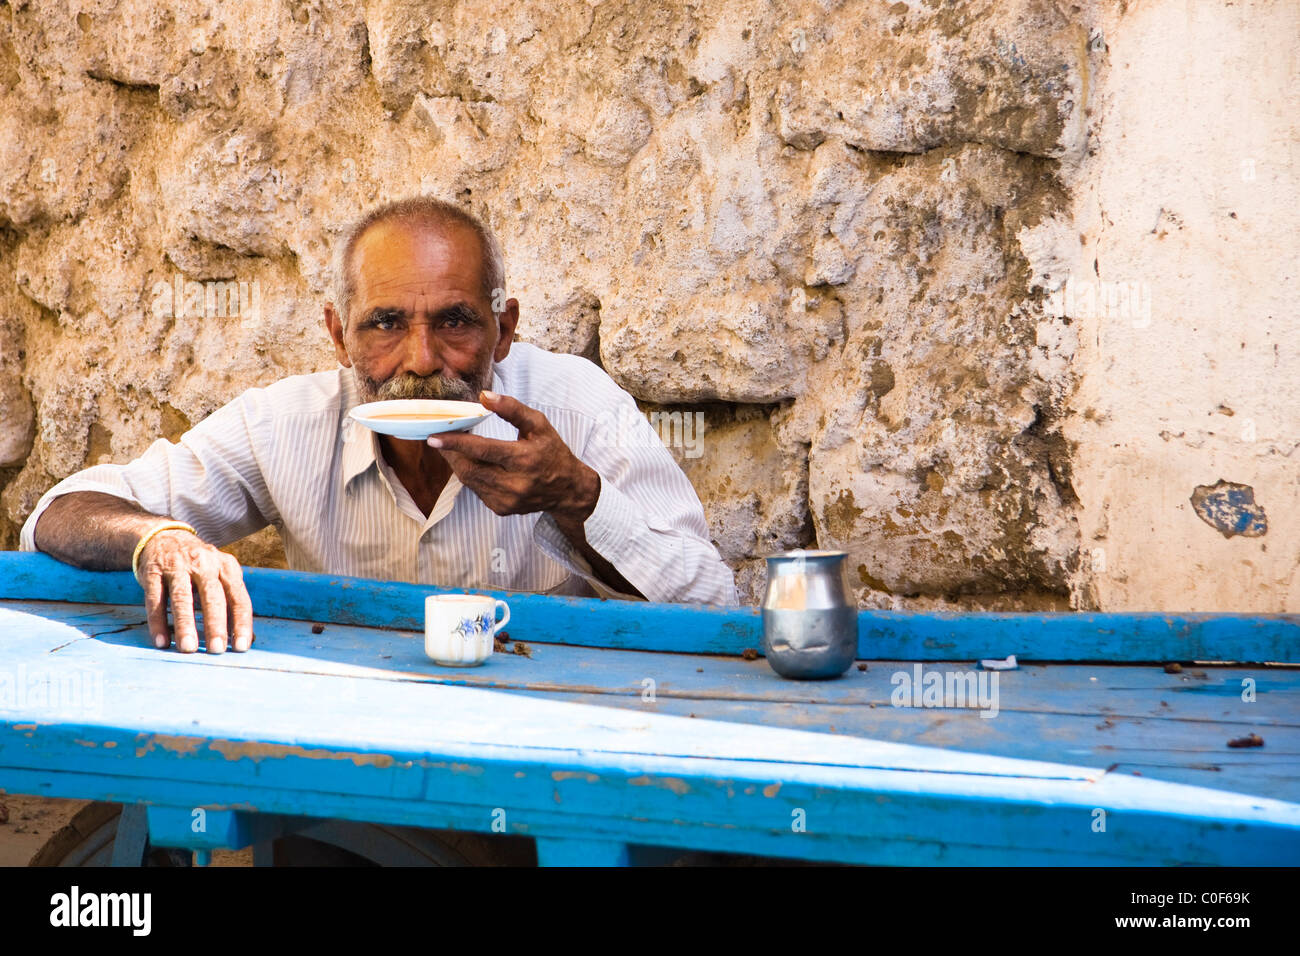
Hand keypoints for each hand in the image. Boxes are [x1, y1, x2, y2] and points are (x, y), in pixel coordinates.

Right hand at [137, 529, 253, 653]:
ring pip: (182, 597)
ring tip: (188, 648)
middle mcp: (204, 563)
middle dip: (215, 624)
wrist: (164, 537)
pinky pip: (155, 599)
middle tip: (216, 650)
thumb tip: (249, 640)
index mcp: (227, 567)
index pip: (239, 598)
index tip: (241, 647)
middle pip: (213, 596)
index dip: (241, 623)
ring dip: (185, 624)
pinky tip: (161, 641)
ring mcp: (177, 566)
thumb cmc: (199, 566)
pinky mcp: (153, 571)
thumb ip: (232, 603)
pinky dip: (158, 622)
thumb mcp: (220, 575)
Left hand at [426, 390, 598, 524]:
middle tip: (440, 439)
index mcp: (525, 460)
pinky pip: (477, 490)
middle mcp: (516, 484)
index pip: (484, 450)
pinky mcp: (502, 509)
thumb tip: (483, 397)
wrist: (568, 490)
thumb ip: (511, 409)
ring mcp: (507, 500)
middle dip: (451, 453)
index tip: (434, 437)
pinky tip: (474, 464)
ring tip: (453, 448)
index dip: (456, 443)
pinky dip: (471, 475)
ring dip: (458, 463)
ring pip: (470, 481)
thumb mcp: (538, 425)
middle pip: (470, 468)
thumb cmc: (552, 451)